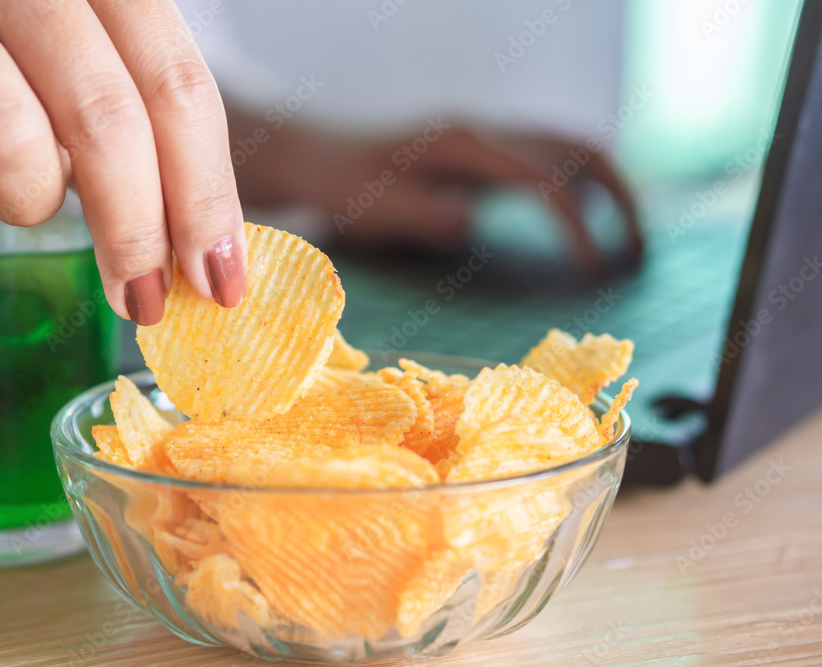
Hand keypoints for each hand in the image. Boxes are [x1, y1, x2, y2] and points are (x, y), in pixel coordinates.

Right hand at [0, 0, 246, 323]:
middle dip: (136, 235)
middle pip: (107, 123)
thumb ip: (133, 112)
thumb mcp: (73, 41)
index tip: (219, 279)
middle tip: (142, 300)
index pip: (177, 88)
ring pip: (13, 150)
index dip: (206, 197)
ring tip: (12, 186)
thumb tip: (196, 244)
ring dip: (27, 203)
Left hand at [230, 114, 641, 272]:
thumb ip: (423, 215)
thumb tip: (471, 222)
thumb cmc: (343, 189)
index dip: (576, 225)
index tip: (593, 269)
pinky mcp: (483, 150)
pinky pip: (548, 157)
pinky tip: (578, 221)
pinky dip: (578, 184)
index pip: (543, 180)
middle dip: (618, 198)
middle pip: (577, 150)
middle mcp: (484, 131)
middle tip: (638, 251)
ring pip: (569, 147)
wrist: (319, 157)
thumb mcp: (376, 210)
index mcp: (463, 146)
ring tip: (623, 239)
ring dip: (606, 187)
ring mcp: (486, 136)